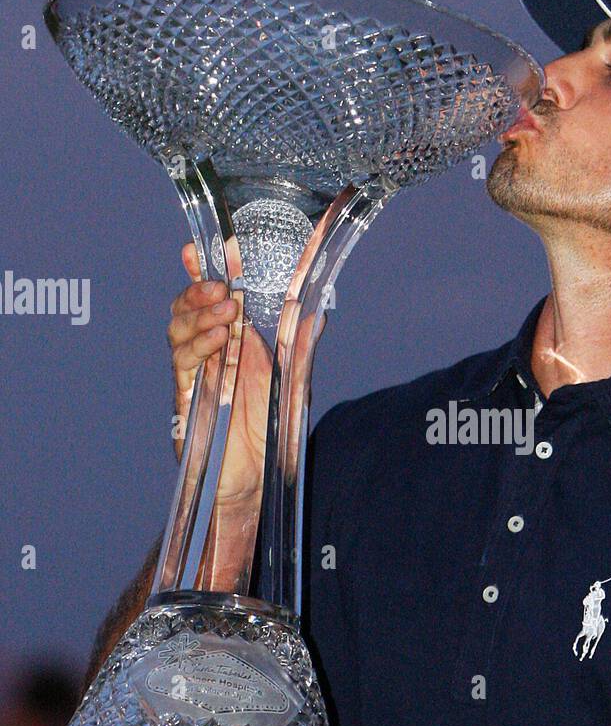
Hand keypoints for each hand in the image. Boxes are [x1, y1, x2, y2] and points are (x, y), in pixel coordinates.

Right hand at [167, 241, 273, 506]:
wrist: (255, 477)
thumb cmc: (268, 430)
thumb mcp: (293, 384)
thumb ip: (299, 349)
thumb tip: (316, 315)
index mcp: (231, 341)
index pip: (211, 298)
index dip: (203, 271)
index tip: (208, 248)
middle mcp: (209, 353)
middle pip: (187, 308)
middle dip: (200, 289)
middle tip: (224, 284)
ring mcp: (195, 374)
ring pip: (178, 330)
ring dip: (199, 314)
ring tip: (226, 309)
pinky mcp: (186, 398)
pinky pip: (183, 364)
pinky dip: (198, 346)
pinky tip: (218, 339)